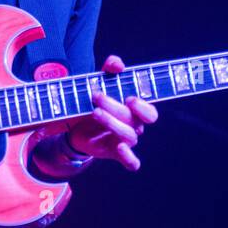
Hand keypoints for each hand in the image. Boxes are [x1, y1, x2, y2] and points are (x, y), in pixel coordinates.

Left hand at [62, 54, 157, 171]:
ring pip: (129, 136)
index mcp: (135, 111)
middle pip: (135, 121)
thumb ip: (109, 69)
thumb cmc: (96, 101)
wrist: (77, 124)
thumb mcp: (100, 81)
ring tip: (94, 111)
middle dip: (117, 109)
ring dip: (111, 122)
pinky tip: (120, 148)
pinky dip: (129, 157)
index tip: (129, 98)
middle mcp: (135, 126)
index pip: (150, 112)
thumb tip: (118, 64)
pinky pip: (132, 162)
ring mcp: (126, 141)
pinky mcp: (115, 153)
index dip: (143, 107)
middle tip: (98, 96)